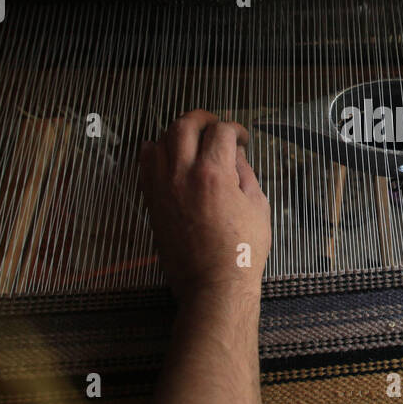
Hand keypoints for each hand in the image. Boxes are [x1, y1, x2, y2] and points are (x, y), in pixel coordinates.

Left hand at [139, 110, 270, 300]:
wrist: (213, 284)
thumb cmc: (241, 250)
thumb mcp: (258, 206)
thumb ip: (245, 173)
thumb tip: (235, 154)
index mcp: (214, 173)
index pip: (221, 131)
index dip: (235, 129)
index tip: (241, 138)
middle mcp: (182, 174)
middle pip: (185, 125)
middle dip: (203, 119)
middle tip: (215, 126)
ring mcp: (162, 187)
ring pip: (160, 139)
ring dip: (178, 134)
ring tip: (192, 141)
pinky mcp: (152, 201)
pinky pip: (144, 164)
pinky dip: (155, 152)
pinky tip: (167, 156)